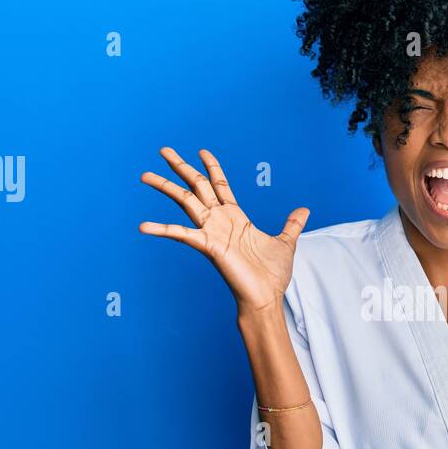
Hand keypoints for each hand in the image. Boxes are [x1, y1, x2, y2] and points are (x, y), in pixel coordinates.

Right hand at [138, 148, 308, 315]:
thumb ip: (291, 224)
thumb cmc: (272, 276)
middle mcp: (220, 221)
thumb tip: (304, 210)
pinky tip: (143, 226)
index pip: (220, 185)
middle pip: (197, 186)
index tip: (202, 151)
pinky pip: (181, 234)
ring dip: (165, 186)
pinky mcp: (208, 246)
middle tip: (163, 150)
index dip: (212, 167)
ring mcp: (212, 232)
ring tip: (144, 174)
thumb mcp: (286, 242)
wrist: (266, 298)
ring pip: (185, 201)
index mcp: (236, 217)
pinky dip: (162, 230)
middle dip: (181, 167)